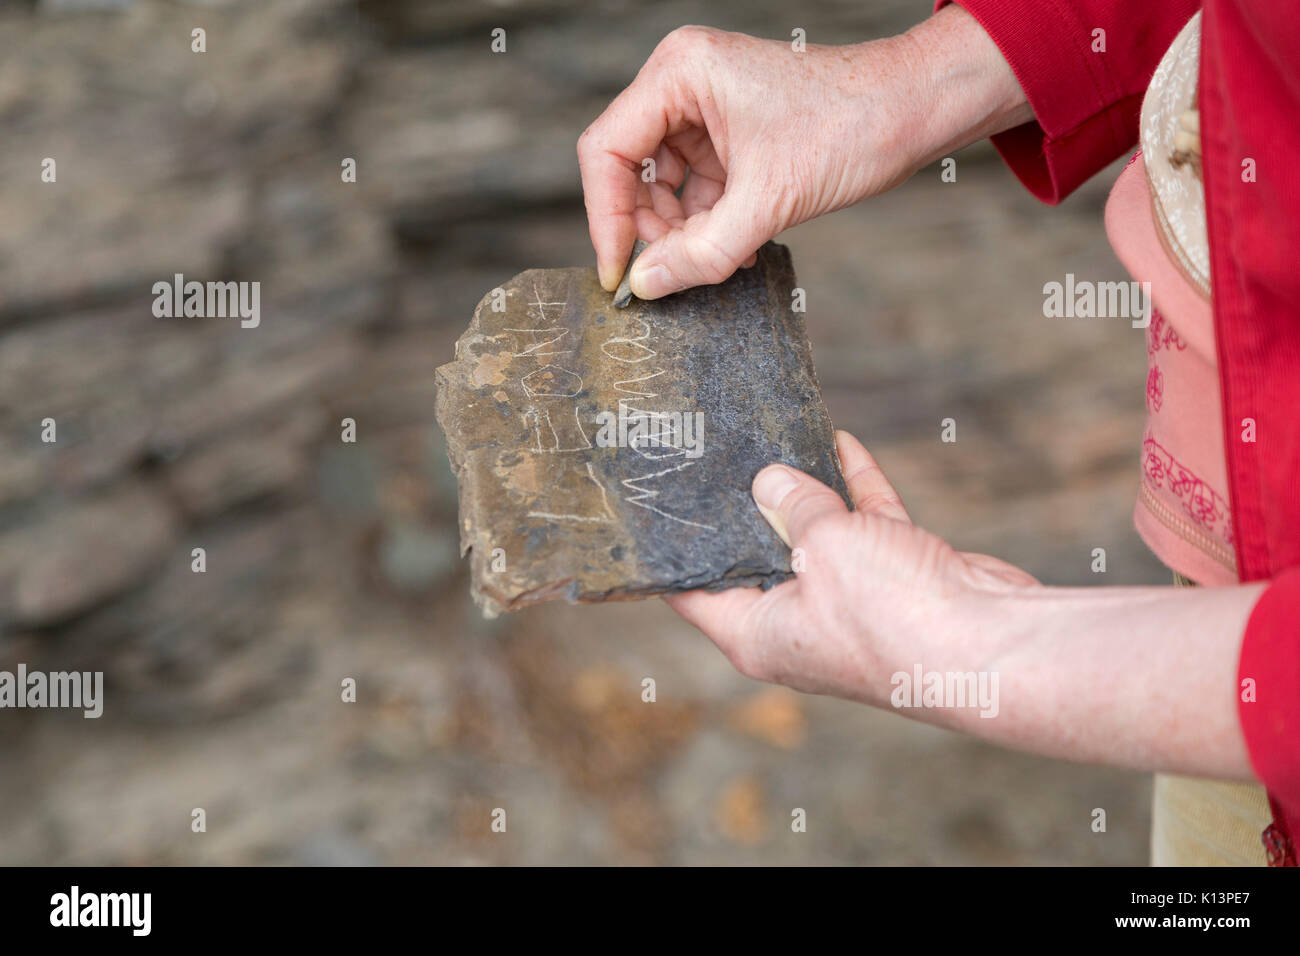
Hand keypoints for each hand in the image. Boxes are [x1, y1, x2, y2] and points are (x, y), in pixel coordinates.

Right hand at [577, 6, 1031, 299]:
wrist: (913, 112)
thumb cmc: (851, 128)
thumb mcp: (769, 202)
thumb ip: (701, 251)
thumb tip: (646, 287)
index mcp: (680, 74)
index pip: (608, 150)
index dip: (606, 219)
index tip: (618, 275)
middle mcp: (682, 83)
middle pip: (629, 170)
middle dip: (650, 229)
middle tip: (674, 273)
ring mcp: (704, 108)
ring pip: (662, 186)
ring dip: (682, 232)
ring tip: (718, 259)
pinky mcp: (728, 134)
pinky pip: (695, 188)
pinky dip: (707, 224)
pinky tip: (735, 249)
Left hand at [666, 431, 1039, 714]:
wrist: (989, 644)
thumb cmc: (892, 615)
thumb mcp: (822, 546)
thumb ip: (792, 506)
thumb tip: (768, 481)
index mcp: (758, 634)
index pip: (693, 591)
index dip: (673, 550)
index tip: (652, 507)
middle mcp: (797, 624)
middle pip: (756, 556)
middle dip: (744, 505)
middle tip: (715, 453)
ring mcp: (847, 603)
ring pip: (814, 536)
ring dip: (805, 488)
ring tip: (776, 437)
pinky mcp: (894, 581)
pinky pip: (864, 526)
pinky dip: (855, 487)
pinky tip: (841, 441)